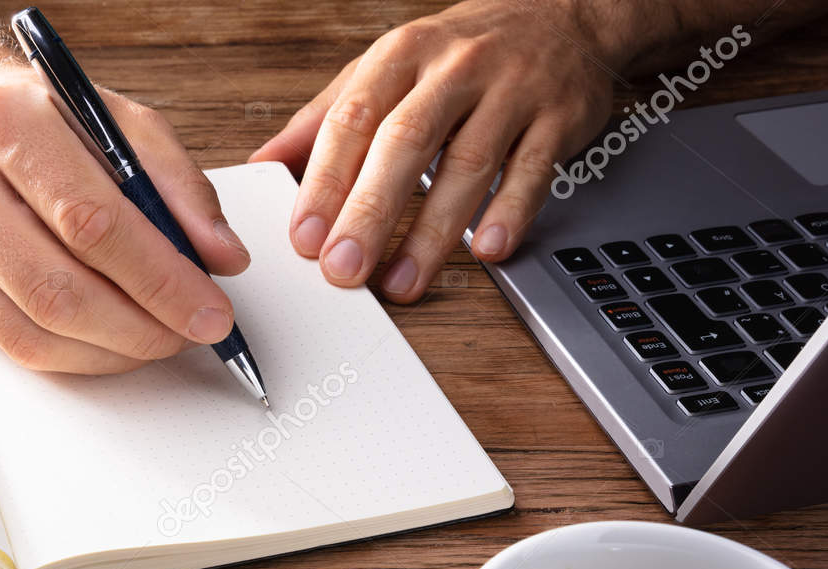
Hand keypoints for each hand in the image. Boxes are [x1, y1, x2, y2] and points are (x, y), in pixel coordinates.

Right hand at [0, 58, 250, 373]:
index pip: (91, 221)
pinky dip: (78, 356)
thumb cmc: (41, 119)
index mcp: (6, 122)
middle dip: (142, 327)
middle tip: (191, 333)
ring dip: (113, 350)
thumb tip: (224, 257)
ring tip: (160, 339)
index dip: (160, 278)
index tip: (210, 309)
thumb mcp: (118, 122)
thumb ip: (177, 185)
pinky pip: (15, 345)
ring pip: (35, 329)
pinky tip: (114, 342)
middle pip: (59, 288)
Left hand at [250, 0, 618, 302]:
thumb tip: (265, 164)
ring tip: (402, 283)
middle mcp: (454, 69)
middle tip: (343, 268)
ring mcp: (510, 92)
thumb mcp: (386, 67)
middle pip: (405, 142)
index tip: (305, 236)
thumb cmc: (461, 51)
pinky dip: (510, 214)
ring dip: (432, 234)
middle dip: (370, 212)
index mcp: (401, 55)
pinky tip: (486, 251)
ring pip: (467, 165)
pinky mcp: (557, 118)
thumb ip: (325, 118)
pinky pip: (532, 171)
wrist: (562, 12)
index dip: (325, 182)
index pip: (353, 119)